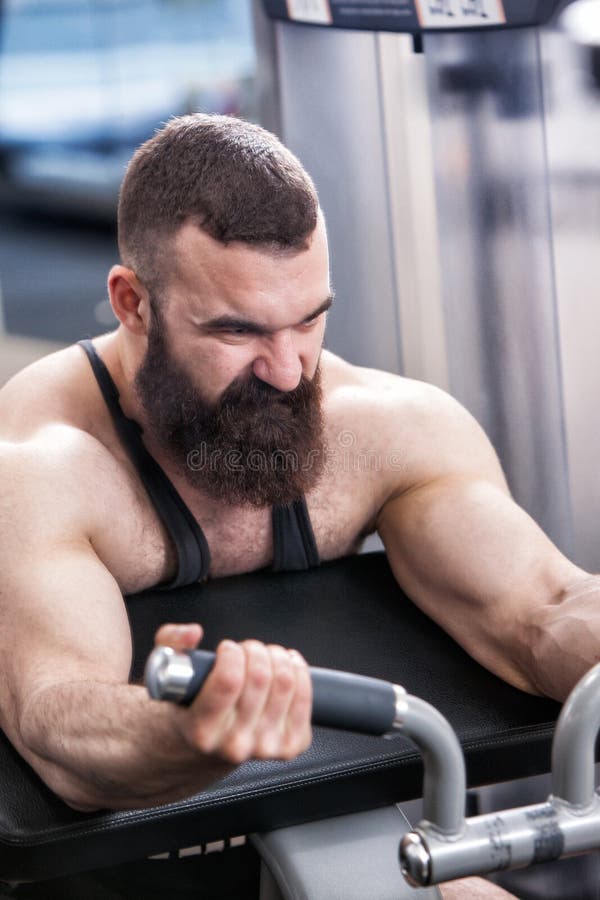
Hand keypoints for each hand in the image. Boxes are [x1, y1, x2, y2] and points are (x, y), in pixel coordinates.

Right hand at [154, 624, 312, 764]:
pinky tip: (285, 665)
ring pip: (285, 683)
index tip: (227, 648)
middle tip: (246, 650)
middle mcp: (234, 744)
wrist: (205, 745)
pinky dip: (298, 671)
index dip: (232, 654)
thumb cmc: (189, 706)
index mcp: (202, 730)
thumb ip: (170, 642)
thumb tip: (192, 632)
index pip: (229, 681)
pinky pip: (305, 697)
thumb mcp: (165, 673)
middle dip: (254, 650)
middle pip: (260, 678)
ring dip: (276, 656)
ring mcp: (265, 747)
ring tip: (264, 656)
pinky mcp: (290, 745)